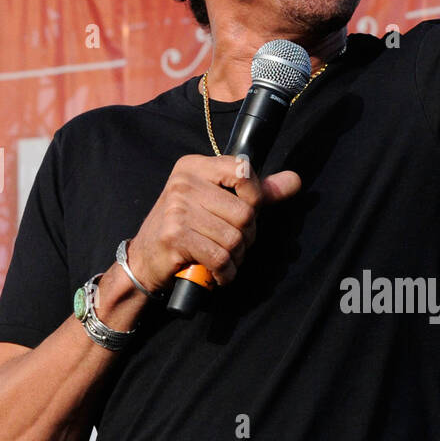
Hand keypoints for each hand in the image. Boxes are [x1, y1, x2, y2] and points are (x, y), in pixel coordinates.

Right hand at [126, 154, 301, 293]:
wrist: (144, 258)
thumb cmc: (186, 228)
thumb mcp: (217, 202)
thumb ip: (257, 192)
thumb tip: (294, 180)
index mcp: (195, 166)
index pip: (243, 171)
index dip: (255, 198)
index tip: (246, 212)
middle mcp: (184, 182)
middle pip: (244, 213)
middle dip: (247, 236)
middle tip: (233, 245)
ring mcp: (177, 209)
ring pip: (234, 238)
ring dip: (236, 258)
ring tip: (223, 259)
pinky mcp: (175, 236)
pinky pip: (220, 257)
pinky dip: (225, 272)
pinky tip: (219, 273)